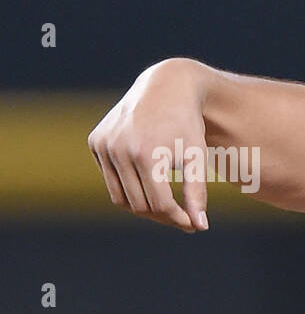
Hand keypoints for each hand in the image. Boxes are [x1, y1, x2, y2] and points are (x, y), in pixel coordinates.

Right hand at [88, 58, 211, 231]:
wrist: (166, 86)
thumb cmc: (187, 124)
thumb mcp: (197, 156)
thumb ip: (197, 193)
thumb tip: (200, 227)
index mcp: (146, 154)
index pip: (159, 204)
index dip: (177, 218)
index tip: (193, 225)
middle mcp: (119, 150)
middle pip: (139, 204)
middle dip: (163, 216)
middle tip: (183, 218)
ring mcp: (103, 145)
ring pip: (120, 198)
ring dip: (143, 207)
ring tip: (167, 207)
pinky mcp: (95, 141)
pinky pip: (110, 179)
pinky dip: (128, 188)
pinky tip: (149, 185)